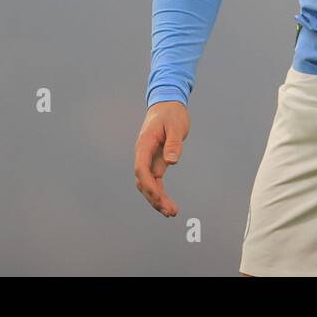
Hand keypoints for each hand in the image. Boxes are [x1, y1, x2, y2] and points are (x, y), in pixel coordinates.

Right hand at [134, 100, 189, 216]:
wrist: (167, 104)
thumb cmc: (171, 113)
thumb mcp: (176, 125)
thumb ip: (173, 143)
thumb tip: (172, 161)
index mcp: (145, 144)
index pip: (141, 168)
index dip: (148, 184)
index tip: (159, 197)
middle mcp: (143, 154)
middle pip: (143, 181)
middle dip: (154, 197)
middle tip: (170, 211)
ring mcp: (148, 159)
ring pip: (148, 184)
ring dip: (157, 199)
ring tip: (171, 212)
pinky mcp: (156, 162)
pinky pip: (155, 181)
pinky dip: (160, 193)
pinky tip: (168, 205)